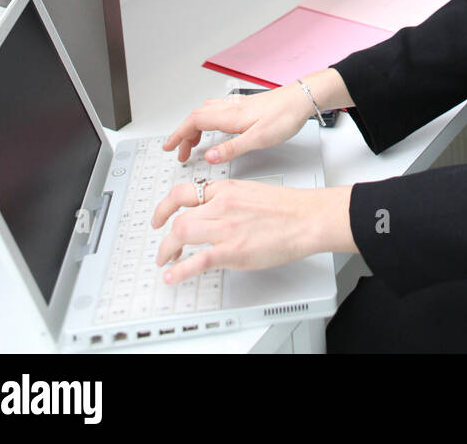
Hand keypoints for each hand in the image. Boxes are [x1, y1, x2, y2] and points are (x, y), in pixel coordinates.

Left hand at [151, 181, 355, 281]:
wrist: (306, 217)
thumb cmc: (286, 207)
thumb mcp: (250, 191)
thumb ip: (227, 200)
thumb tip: (212, 211)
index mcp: (225, 189)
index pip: (183, 193)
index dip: (165, 206)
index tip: (160, 216)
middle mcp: (221, 205)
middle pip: (179, 217)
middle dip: (165, 234)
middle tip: (163, 246)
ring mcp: (225, 228)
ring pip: (182, 233)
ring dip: (167, 250)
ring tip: (166, 261)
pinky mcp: (232, 250)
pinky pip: (197, 260)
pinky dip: (180, 270)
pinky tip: (172, 276)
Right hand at [163, 87, 310, 165]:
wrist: (303, 99)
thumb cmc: (285, 116)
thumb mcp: (259, 138)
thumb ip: (232, 148)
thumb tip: (210, 157)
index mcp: (230, 116)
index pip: (194, 122)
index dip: (178, 134)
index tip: (169, 146)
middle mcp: (231, 107)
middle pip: (197, 116)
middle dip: (184, 133)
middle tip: (180, 151)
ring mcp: (238, 105)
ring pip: (207, 112)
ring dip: (195, 127)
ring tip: (193, 143)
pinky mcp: (246, 106)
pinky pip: (218, 111)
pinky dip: (208, 121)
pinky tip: (215, 128)